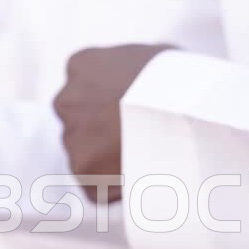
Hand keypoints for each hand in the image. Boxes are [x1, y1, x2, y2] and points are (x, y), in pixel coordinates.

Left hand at [53, 44, 173, 202]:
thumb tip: (144, 85)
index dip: (112, 107)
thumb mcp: (153, 59)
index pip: (86, 90)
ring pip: (88, 156)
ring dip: (110, 163)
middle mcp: (67, 99)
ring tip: (146, 158)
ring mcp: (72, 135)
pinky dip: (115, 188)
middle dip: (104, 136)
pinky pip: (96, 186)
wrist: (181, 111)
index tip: (133, 116)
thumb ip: (133, 71)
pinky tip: (141, 174)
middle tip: (140, 141)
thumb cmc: (179, 80)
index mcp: (82, 65)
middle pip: (82, 125)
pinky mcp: (83, 169)